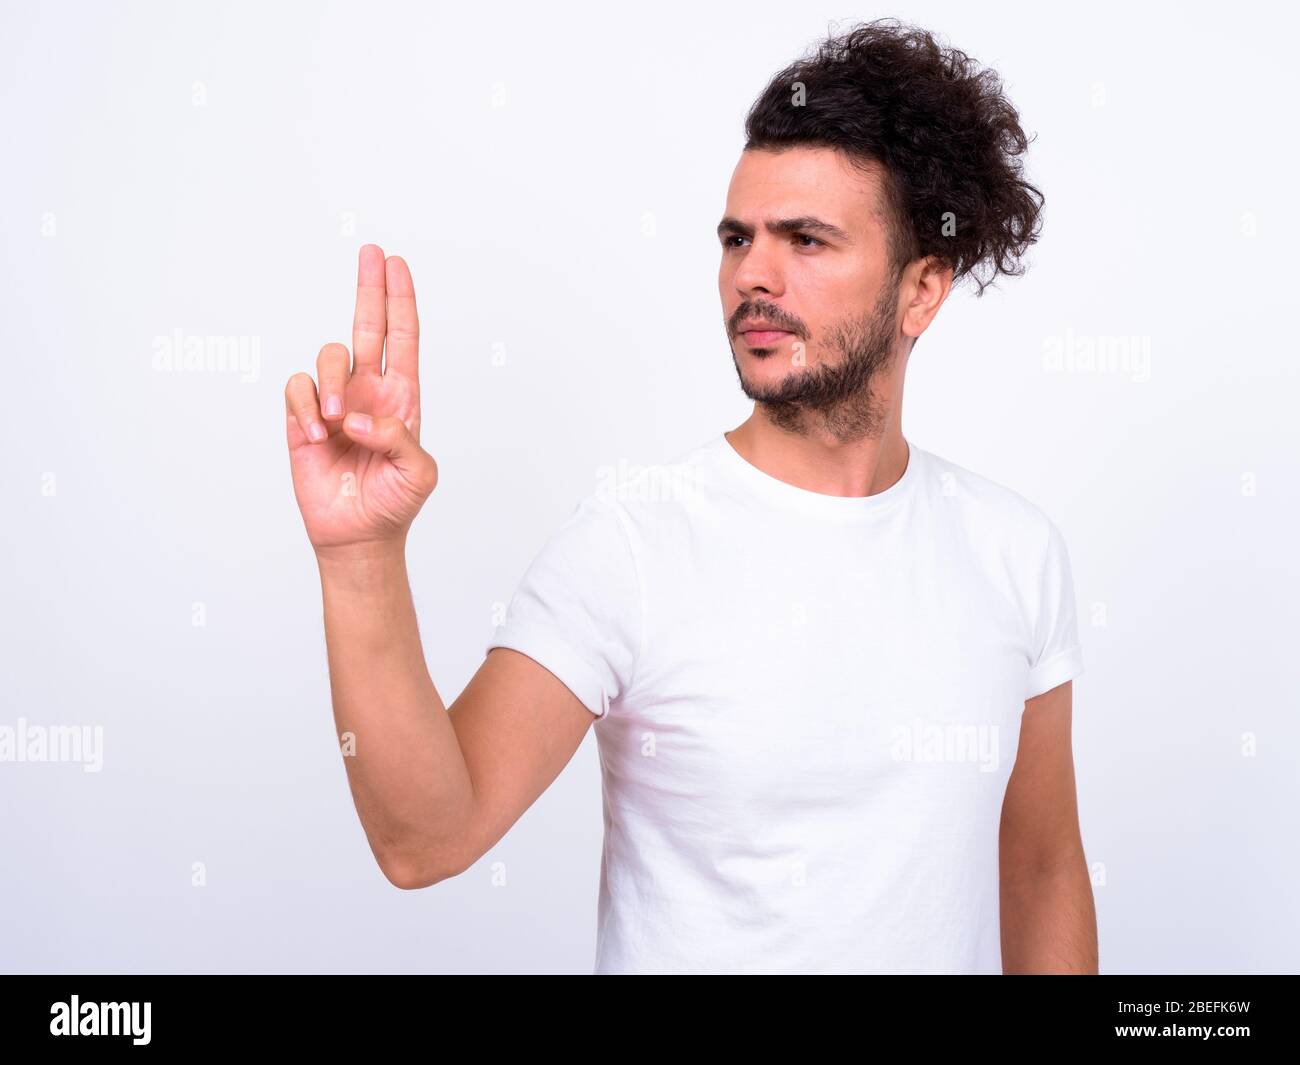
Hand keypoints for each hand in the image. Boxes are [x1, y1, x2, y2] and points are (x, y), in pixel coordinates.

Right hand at [285, 244, 437, 557]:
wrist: (358, 535)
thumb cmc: (395, 503)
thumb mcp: (419, 474)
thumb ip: (400, 439)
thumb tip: (361, 416)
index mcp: (402, 398)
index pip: (403, 339)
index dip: (401, 301)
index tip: (396, 265)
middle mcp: (368, 392)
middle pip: (368, 327)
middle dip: (369, 289)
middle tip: (371, 253)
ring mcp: (336, 403)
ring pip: (329, 357)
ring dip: (333, 382)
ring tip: (338, 423)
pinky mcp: (304, 419)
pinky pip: (298, 389)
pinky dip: (306, 408)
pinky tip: (319, 437)